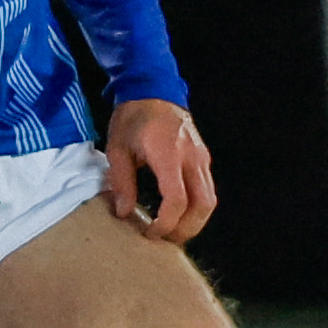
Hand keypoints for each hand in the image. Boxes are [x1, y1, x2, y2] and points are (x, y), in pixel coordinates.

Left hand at [103, 100, 216, 244]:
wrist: (153, 88)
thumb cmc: (132, 116)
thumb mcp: (118, 148)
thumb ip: (121, 182)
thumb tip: (124, 212)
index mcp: (168, 153)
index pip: (177, 199)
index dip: (166, 223)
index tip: (151, 232)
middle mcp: (191, 156)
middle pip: (202, 205)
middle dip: (186, 229)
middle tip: (165, 239)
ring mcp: (201, 156)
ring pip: (210, 199)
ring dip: (194, 221)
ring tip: (172, 231)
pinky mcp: (203, 157)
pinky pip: (207, 189)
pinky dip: (196, 207)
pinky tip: (178, 213)